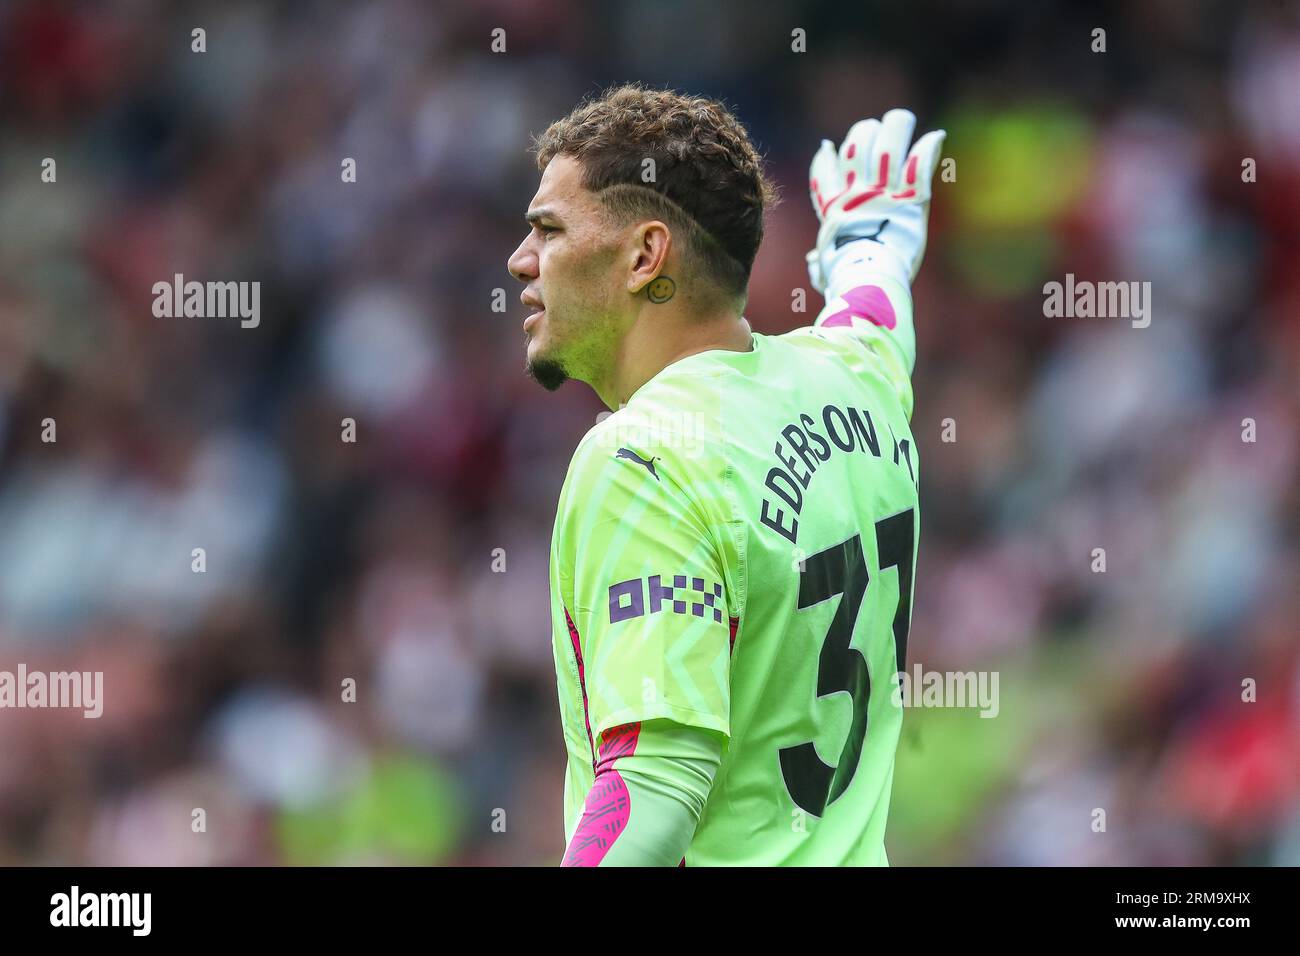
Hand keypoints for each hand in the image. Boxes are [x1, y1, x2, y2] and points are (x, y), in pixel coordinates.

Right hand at [806, 108, 945, 290]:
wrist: (866, 277)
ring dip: (895, 128)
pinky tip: (936, 137)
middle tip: (875, 130)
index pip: (824, 174)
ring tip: (902, 120)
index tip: (829, 148)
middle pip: (856, 147)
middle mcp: (857, 194)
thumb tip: (813, 262)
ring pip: (887, 145)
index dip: (826, 158)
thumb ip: (821, 261)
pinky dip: (929, 148)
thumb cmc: (845, 279)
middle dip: (864, 133)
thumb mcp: (825, 269)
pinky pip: (920, 164)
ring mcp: (884, 193)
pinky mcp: (911, 198)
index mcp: (835, 210)